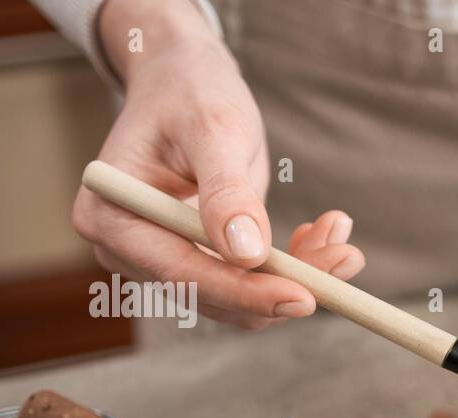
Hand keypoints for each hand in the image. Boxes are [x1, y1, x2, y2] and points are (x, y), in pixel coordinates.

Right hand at [72, 0, 364, 328]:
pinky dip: (295, 264)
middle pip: (217, 296)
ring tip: (340, 235)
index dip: (245, 293)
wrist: (186, 81)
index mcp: (109, 219)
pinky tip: (323, 232)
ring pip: (243, 297)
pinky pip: (252, 283)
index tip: (306, 297)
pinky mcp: (198, 262)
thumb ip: (227, 192)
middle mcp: (129, 251)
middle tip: (348, 257)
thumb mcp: (212, 129)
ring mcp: (163, 261)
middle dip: (285, 284)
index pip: (182, 275)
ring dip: (300, 274)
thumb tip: (247, 255)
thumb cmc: (191, 93)